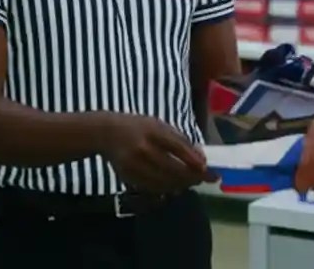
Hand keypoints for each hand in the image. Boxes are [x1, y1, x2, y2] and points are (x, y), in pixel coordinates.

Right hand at [98, 114, 214, 192]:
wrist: (106, 133)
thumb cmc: (138, 127)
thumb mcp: (158, 125)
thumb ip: (179, 139)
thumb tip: (200, 158)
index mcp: (152, 131)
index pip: (177, 147)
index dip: (193, 160)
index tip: (207, 168)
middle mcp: (143, 149)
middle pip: (173, 168)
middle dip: (191, 176)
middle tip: (204, 179)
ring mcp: (134, 165)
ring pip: (164, 182)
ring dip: (181, 185)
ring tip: (191, 182)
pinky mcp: (128, 177)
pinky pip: (153, 188)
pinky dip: (167, 189)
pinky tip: (175, 185)